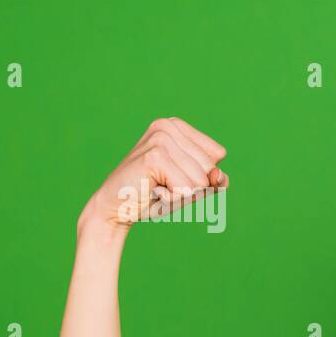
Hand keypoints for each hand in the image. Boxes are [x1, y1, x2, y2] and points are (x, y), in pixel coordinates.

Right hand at [78, 117, 227, 239]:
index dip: (203, 174)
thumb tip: (218, 175)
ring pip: (201, 180)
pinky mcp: (154, 157)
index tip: (174, 175)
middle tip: (164, 184)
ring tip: (158, 187)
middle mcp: (168, 126)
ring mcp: (159, 139)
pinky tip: (153, 191)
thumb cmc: (157, 195)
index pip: (218, 154)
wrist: (117, 210)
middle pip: (211, 167)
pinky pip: (187, 189)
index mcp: (178, 126)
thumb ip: (215, 180)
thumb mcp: (194, 187)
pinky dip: (172, 199)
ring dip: (182, 193)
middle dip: (193, 185)